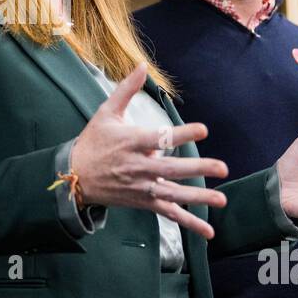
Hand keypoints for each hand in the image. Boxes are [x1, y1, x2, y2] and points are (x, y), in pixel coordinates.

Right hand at [70, 63, 228, 238]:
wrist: (75, 176)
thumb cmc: (94, 142)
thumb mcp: (106, 113)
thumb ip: (127, 89)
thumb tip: (142, 65)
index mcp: (131, 143)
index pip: (160, 138)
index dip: (182, 134)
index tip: (203, 130)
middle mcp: (138, 167)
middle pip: (170, 169)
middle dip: (197, 169)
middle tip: (222, 168)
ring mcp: (141, 187)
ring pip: (173, 194)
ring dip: (199, 198)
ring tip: (222, 200)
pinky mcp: (143, 202)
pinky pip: (168, 213)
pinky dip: (188, 223)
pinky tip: (208, 232)